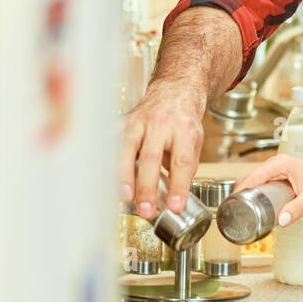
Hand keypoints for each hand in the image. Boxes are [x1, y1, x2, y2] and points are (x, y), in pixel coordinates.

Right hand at [119, 81, 206, 220]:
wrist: (173, 91)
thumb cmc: (183, 121)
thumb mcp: (195, 142)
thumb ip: (186, 168)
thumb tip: (175, 198)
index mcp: (184, 129)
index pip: (181, 161)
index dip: (178, 185)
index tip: (175, 206)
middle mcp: (160, 123)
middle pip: (151, 157)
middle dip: (147, 187)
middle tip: (147, 209)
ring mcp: (138, 122)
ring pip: (127, 148)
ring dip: (124, 176)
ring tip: (126, 197)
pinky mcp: (122, 123)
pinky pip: (112, 143)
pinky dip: (109, 161)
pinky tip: (107, 178)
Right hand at [234, 151, 302, 226]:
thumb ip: (297, 208)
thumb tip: (280, 221)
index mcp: (280, 164)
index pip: (250, 178)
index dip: (238, 192)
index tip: (228, 208)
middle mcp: (277, 165)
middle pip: (250, 180)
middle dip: (239, 196)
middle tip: (232, 216)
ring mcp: (281, 171)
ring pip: (256, 184)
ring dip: (248, 196)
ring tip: (240, 215)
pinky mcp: (285, 178)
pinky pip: (265, 186)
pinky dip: (257, 196)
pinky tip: (255, 209)